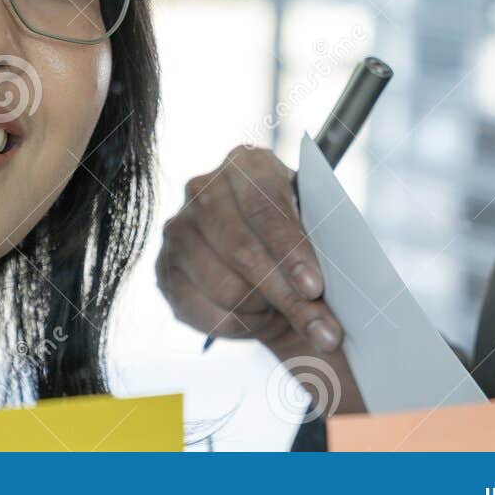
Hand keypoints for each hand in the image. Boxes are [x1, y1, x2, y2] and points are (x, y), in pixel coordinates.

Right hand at [156, 145, 363, 411]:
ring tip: (285, 312)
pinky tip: (256, 318)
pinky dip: (238, 326)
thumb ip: (325, 248)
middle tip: (323, 331)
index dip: (291, 250)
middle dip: (286, 295)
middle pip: (242, 250)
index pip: (264, 206)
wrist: (264, 262)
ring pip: (225, 286)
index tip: (316, 288)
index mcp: (248, 164)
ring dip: (264, 312)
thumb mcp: (317, 232)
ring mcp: (179, 228)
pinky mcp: (165, 270)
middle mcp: (204, 188)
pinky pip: (203, 312)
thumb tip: (329, 294)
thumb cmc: (298, 242)